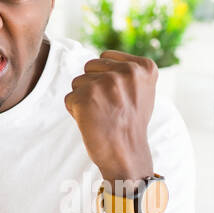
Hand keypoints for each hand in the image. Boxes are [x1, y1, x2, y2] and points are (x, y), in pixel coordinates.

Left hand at [64, 50, 155, 180]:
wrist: (126, 155)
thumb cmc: (130, 124)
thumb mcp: (141, 91)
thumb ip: (126, 71)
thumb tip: (102, 58)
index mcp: (144, 67)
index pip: (105, 57)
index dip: (107, 78)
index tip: (120, 98)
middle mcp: (126, 71)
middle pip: (89, 66)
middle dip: (93, 86)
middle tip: (109, 108)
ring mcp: (106, 83)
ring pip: (77, 82)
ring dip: (84, 99)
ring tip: (101, 115)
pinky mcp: (86, 97)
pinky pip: (69, 98)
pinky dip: (76, 112)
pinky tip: (92, 123)